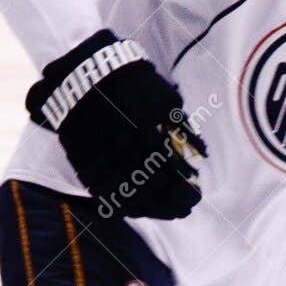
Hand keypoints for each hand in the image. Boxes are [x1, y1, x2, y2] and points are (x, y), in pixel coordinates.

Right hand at [26, 30, 206, 217]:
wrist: (83, 72)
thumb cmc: (131, 82)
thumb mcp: (163, 97)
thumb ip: (183, 127)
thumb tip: (202, 153)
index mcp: (145, 132)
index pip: (169, 173)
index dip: (183, 191)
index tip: (195, 198)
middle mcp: (123, 148)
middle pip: (150, 189)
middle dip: (171, 203)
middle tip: (185, 209)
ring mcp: (101, 157)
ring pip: (126, 195)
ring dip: (150, 209)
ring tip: (166, 213)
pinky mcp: (83, 162)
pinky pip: (103, 191)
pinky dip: (122, 205)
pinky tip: (137, 210)